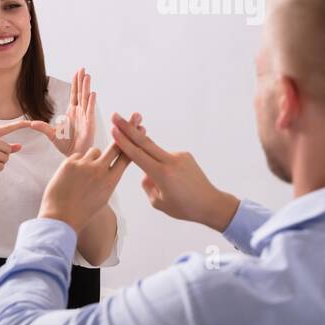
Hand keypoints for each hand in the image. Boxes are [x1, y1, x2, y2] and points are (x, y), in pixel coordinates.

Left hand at [31, 67, 95, 155]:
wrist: (74, 155)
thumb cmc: (66, 145)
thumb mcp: (51, 134)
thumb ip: (43, 127)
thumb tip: (31, 123)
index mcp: (72, 112)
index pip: (74, 94)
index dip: (75, 83)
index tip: (77, 73)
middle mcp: (80, 112)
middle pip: (80, 93)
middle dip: (81, 81)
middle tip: (83, 69)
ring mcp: (85, 117)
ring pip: (86, 99)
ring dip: (86, 88)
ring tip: (87, 76)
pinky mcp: (89, 124)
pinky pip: (90, 111)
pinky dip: (91, 102)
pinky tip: (92, 93)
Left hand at [38, 146, 130, 231]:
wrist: (61, 217)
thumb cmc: (82, 210)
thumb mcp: (104, 197)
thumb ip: (109, 180)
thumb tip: (111, 166)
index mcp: (111, 181)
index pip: (126, 158)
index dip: (127, 150)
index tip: (128, 145)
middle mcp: (100, 170)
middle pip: (114, 148)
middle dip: (115, 145)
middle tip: (114, 142)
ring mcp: (84, 165)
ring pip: (94, 151)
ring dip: (91, 157)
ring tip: (84, 172)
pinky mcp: (69, 163)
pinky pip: (77, 156)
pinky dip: (76, 162)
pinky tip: (70, 176)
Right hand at [109, 112, 239, 230]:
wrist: (211, 203)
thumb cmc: (184, 207)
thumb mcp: (158, 202)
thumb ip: (147, 184)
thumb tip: (145, 172)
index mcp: (162, 173)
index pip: (137, 154)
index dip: (123, 141)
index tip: (113, 130)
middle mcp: (170, 161)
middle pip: (144, 142)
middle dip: (128, 128)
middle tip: (115, 116)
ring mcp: (179, 156)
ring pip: (155, 154)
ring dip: (150, 161)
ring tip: (167, 185)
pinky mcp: (186, 156)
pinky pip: (166, 158)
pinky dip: (163, 166)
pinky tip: (175, 181)